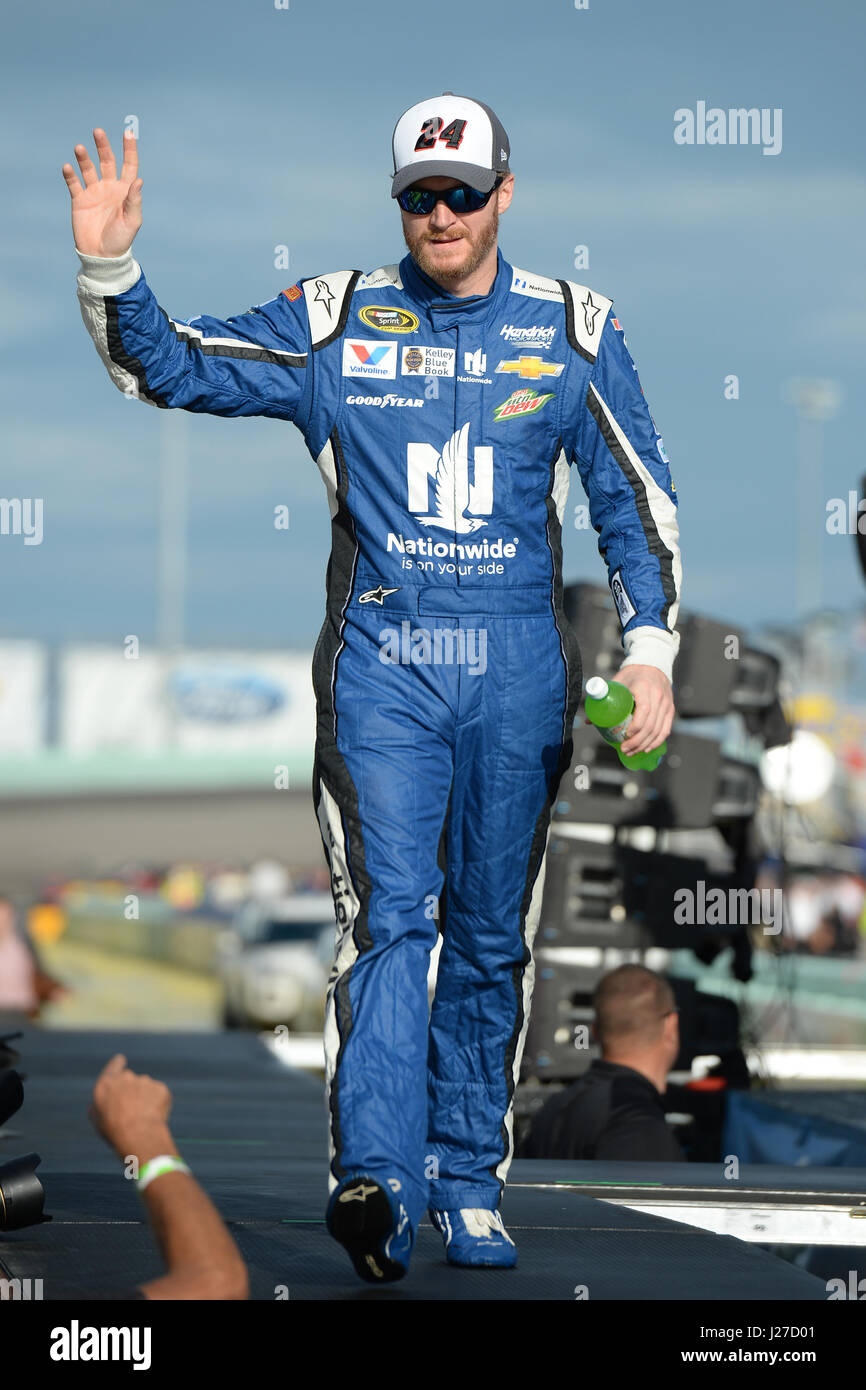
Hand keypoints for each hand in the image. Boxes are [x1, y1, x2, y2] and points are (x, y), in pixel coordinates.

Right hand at [62, 128, 141, 256]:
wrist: (102, 256)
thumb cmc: (120, 240)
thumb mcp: (132, 221)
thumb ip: (134, 200)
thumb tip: (139, 179)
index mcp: (125, 191)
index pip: (129, 165)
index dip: (129, 149)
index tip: (128, 132)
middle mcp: (109, 188)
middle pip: (107, 161)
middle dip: (103, 146)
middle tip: (98, 132)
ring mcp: (93, 192)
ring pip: (88, 168)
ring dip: (84, 158)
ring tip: (79, 148)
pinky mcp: (79, 200)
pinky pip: (74, 183)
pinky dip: (70, 175)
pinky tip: (68, 167)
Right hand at [89, 1053, 175, 1163]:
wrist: (138, 1134)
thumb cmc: (114, 1129)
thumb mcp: (97, 1119)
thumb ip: (99, 1104)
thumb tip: (105, 1100)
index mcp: (107, 1082)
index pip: (115, 1064)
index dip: (118, 1064)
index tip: (121, 1061)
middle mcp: (126, 1077)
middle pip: (130, 1081)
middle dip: (132, 1092)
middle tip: (131, 1112)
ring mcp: (145, 1081)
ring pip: (146, 1089)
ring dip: (145, 1100)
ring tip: (141, 1120)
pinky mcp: (161, 1088)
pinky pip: (159, 1096)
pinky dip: (157, 1105)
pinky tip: (153, 1118)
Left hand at [612, 664, 674, 753]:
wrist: (652, 664)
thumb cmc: (632, 675)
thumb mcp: (618, 681)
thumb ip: (604, 698)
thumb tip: (589, 720)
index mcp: (644, 688)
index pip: (644, 711)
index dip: (635, 726)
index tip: (625, 735)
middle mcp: (658, 696)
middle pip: (650, 725)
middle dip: (637, 741)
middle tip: (624, 749)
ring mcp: (666, 703)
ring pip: (658, 730)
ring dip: (645, 744)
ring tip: (632, 752)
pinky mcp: (670, 709)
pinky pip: (666, 729)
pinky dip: (657, 741)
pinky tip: (647, 748)